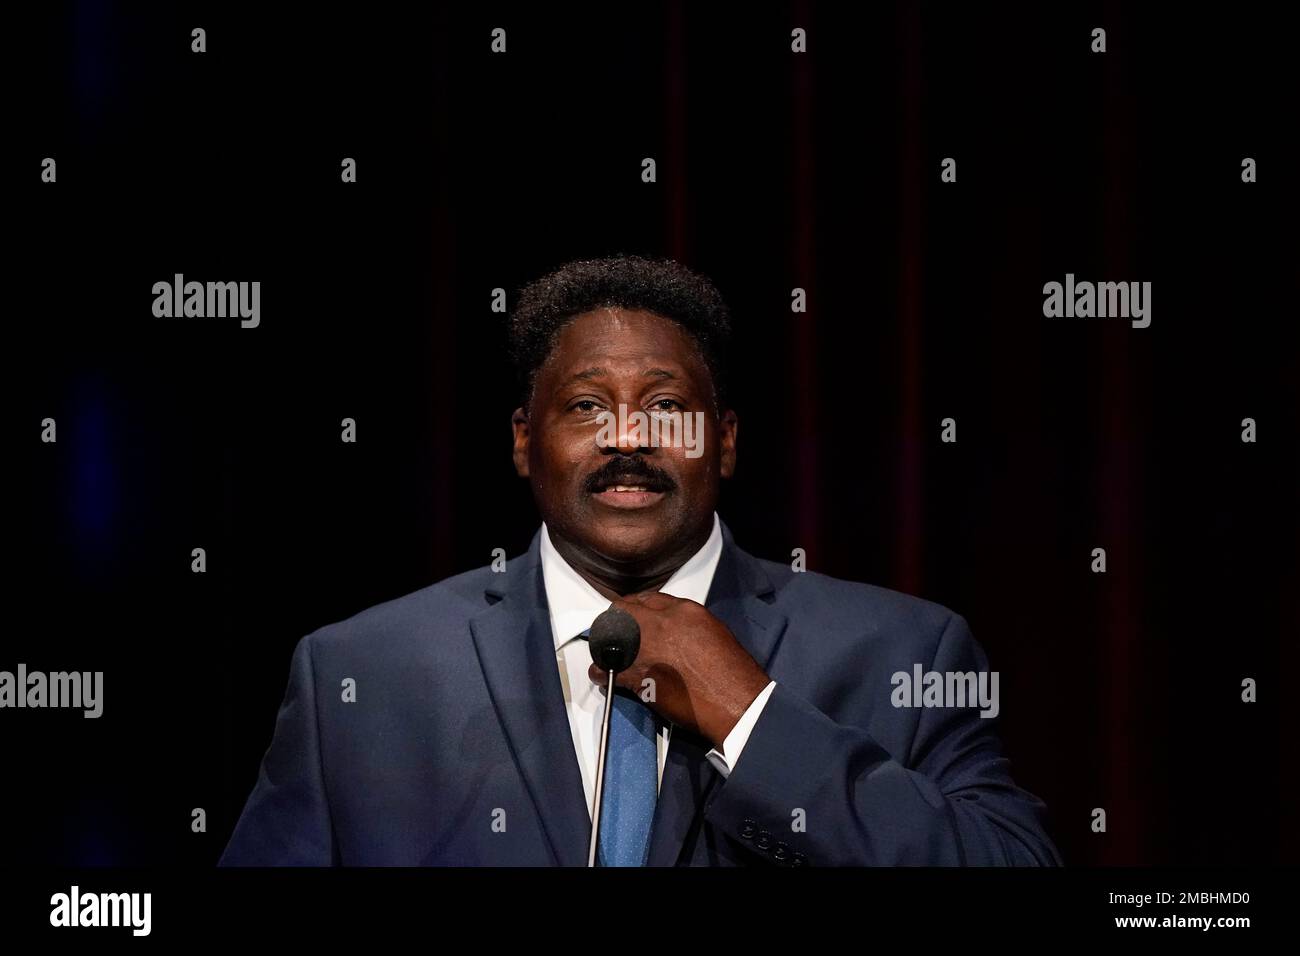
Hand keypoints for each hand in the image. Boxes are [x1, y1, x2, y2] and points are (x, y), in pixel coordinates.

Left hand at [587, 591, 770, 748]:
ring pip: (610, 636)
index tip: (632, 618)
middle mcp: (661, 622)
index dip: (636, 610)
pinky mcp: (637, 673)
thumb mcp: (713, 633)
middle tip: (617, 636)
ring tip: (611, 656)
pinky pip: (606, 668)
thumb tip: (671, 633)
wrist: (734, 701)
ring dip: (607, 646)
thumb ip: (687, 626)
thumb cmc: (732, 673)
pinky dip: (601, 673)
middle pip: (623, 611)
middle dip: (617, 622)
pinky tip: (604, 676)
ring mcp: (646, 646)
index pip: (648, 599)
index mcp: (684, 610)